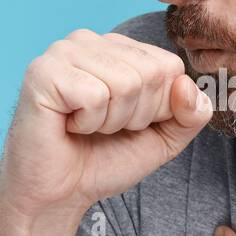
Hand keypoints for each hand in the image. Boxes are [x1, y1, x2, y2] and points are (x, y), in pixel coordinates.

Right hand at [0, 29, 211, 217]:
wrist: (58, 194)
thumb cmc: (104, 160)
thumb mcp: (163, 137)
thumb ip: (192, 113)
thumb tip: (186, 85)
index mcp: (117, 48)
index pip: (169, 66)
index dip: (158, 108)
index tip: (126, 123)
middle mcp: (89, 41)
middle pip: (151, 73)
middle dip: (135, 116)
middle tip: (102, 128)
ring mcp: (63, 52)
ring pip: (126, 83)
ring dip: (111, 121)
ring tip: (85, 126)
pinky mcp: (43, 73)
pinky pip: (95, 96)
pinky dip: (88, 123)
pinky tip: (68, 125)